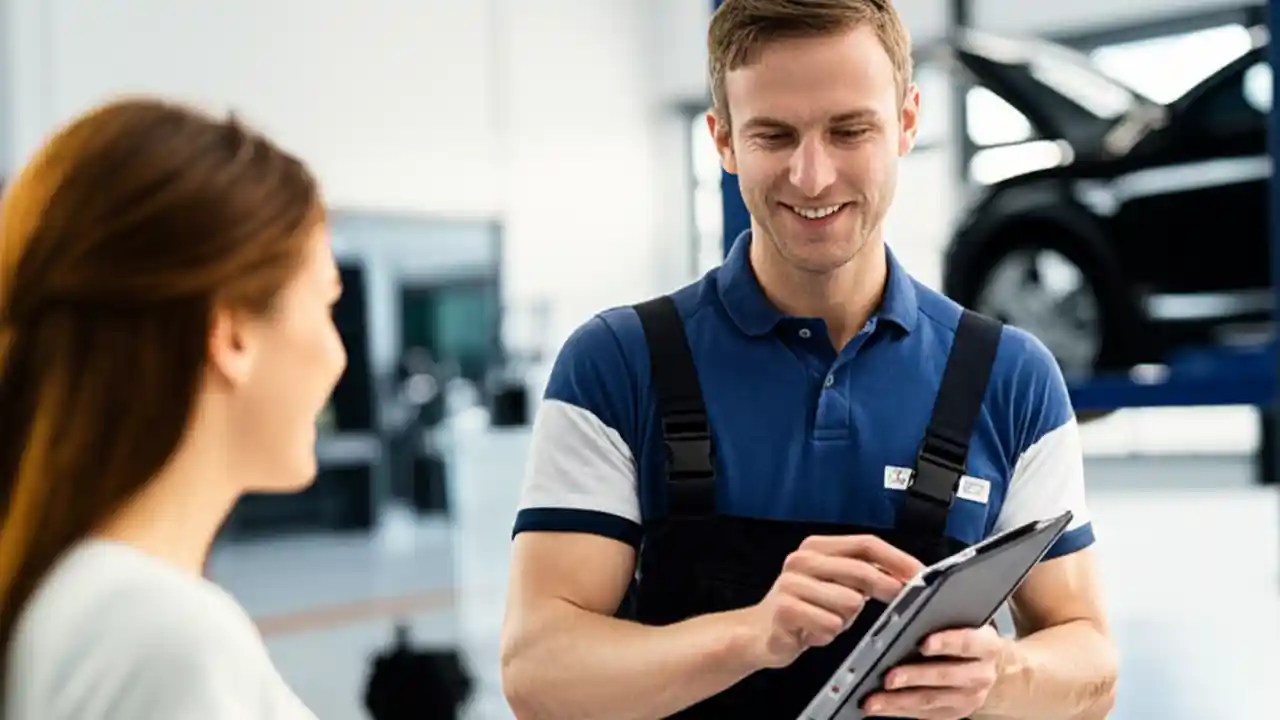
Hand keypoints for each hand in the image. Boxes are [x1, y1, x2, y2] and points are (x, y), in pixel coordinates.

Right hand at [742, 535, 923, 669]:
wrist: (760, 634)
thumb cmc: (806, 610)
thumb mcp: (837, 587)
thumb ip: (864, 576)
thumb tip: (905, 576)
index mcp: (817, 547)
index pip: (866, 543)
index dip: (896, 558)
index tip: (920, 574)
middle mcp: (802, 559)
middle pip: (861, 568)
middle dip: (887, 587)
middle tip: (902, 601)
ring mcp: (790, 583)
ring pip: (848, 601)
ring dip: (847, 618)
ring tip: (830, 621)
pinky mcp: (784, 609)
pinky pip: (830, 623)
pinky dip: (830, 633)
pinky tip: (815, 632)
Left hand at [861, 624, 1006, 718]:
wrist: (986, 663)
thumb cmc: (964, 632)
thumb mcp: (962, 617)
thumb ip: (940, 611)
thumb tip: (903, 594)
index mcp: (986, 643)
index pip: (968, 642)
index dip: (946, 642)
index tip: (923, 643)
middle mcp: (982, 673)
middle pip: (947, 676)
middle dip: (915, 677)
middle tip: (888, 677)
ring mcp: (969, 697)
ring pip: (932, 700)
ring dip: (899, 701)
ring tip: (873, 699)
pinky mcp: (955, 713)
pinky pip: (924, 715)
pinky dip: (899, 711)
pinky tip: (879, 706)